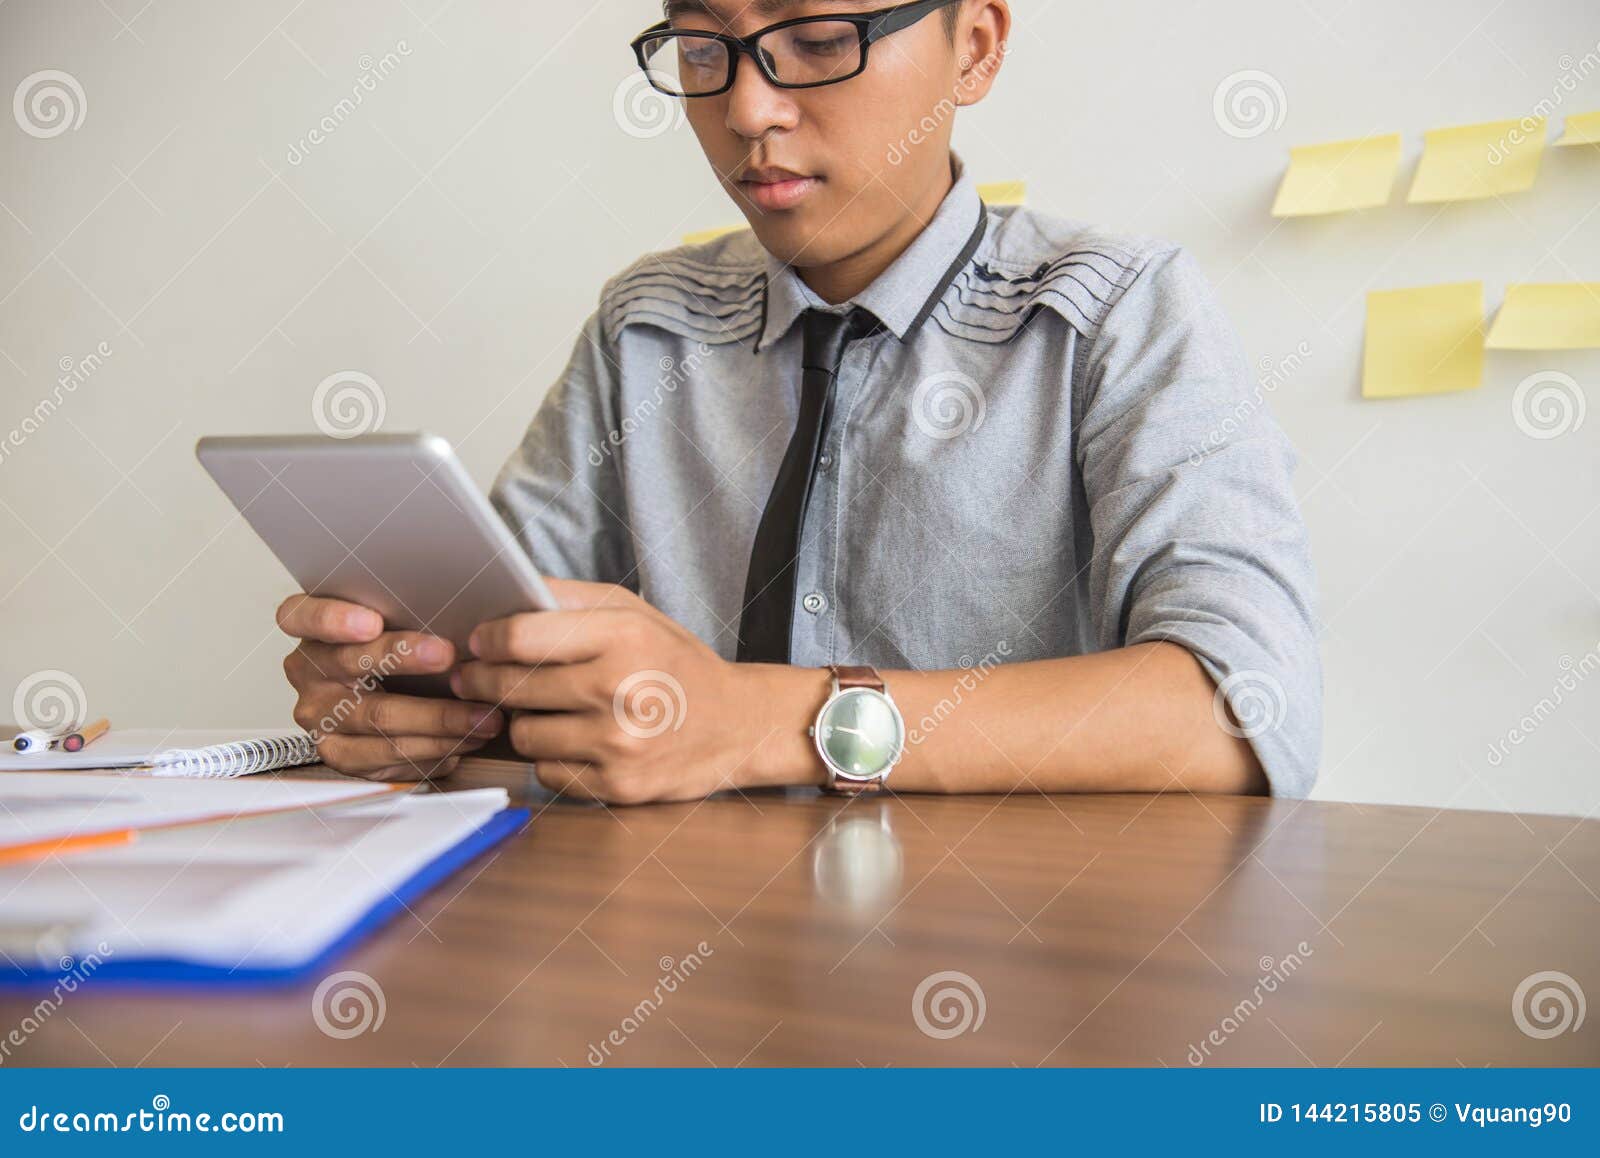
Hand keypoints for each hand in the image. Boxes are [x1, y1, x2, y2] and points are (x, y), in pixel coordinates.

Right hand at [277, 594, 503, 780]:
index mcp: (314, 629)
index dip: (333, 618)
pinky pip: (389, 755)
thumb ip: (408, 611)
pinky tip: (467, 739)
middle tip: (449, 657)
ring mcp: (320, 716)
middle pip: (350, 664)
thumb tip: (467, 608)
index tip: (370, 622)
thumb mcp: (395, 623)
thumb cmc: (395, 651)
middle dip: (405, 658)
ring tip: (484, 715)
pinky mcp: (341, 753)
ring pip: (379, 717)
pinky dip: (435, 748)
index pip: (302, 615)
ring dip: (439, 718)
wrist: (380, 705)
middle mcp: (308, 672)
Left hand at [451, 580, 771, 803]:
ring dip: (523, 723)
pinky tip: (572, 742)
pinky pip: (547, 773)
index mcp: (623, 636)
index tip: (478, 642)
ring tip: (541, 710)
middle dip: (483, 680)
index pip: (521, 637)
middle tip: (473, 676)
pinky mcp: (619, 785)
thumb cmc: (675, 662)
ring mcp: (619, 743)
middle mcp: (620, 690)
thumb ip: (568, 598)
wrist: (737, 725)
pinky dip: (551, 758)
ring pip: (523, 735)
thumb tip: (503, 592)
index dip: (487, 640)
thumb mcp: (634, 612)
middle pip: (512, 688)